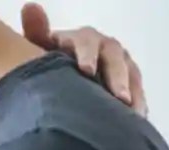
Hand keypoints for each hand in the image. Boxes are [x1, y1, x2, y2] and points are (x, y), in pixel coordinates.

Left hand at [20, 2, 148, 116]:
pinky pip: (138, 91)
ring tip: (130, 112)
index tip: (86, 70)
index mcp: (82, 39)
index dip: (87, 54)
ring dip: (133, 93)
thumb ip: (37, 31)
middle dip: (117, 78)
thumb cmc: (50, 60)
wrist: (63, 73)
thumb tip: (30, 7)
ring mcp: (120, 64)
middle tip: (118, 98)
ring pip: (131, 75)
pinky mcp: (130, 82)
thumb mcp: (41, 46)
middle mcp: (105, 48)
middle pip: (115, 60)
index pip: (87, 42)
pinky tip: (136, 119)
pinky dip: (138, 104)